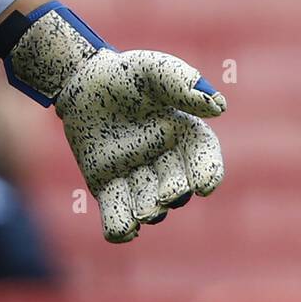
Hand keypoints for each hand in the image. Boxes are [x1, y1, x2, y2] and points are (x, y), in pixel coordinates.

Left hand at [3, 3, 225, 242]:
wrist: (82, 83)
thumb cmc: (124, 74)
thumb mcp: (151, 69)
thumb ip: (180, 80)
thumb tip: (218, 106)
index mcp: (185, 134)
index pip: (204, 158)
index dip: (208, 173)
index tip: (204, 186)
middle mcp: (166, 161)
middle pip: (177, 186)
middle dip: (173, 193)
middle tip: (164, 195)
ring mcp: (138, 177)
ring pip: (149, 204)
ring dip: (148, 211)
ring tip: (144, 211)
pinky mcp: (109, 187)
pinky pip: (118, 214)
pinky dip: (120, 227)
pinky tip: (120, 232)